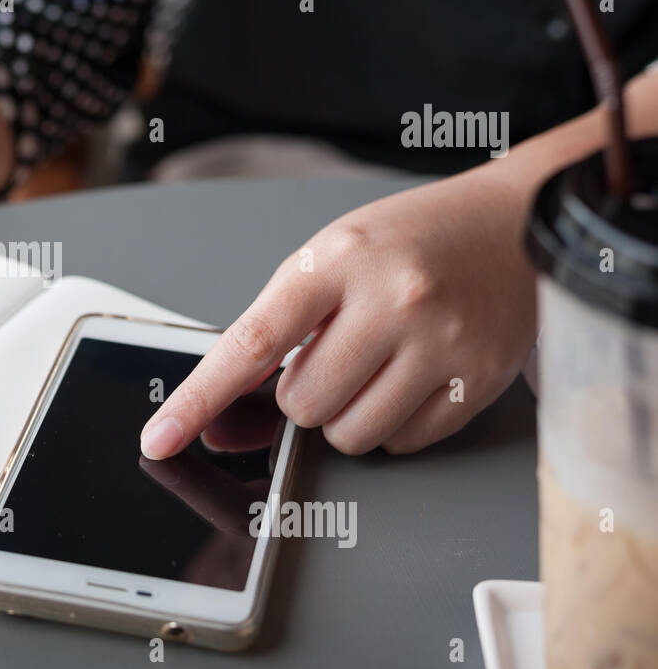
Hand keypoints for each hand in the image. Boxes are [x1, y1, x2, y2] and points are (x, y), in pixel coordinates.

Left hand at [141, 166, 538, 457]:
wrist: (509, 224)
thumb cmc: (406, 242)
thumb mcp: (330, 258)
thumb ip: (276, 325)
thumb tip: (223, 408)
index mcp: (337, 260)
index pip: (250, 342)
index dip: (197, 398)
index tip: (159, 437)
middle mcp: (392, 298)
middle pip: (301, 406)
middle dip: (303, 394)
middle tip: (335, 354)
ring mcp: (442, 341)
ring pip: (350, 436)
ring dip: (347, 415)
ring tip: (375, 364)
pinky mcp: (480, 379)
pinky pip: (403, 443)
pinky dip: (393, 424)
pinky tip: (412, 376)